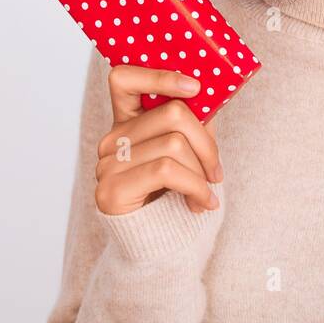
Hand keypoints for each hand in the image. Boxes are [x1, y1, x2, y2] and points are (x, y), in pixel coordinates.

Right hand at [94, 65, 223, 216]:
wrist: (158, 247)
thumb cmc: (175, 195)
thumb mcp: (188, 152)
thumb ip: (195, 123)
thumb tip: (216, 95)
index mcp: (126, 123)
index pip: (123, 78)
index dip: (158, 76)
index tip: (196, 88)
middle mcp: (111, 140)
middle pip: (172, 113)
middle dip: (207, 143)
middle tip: (216, 172)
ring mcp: (106, 164)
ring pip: (174, 144)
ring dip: (202, 172)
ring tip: (208, 192)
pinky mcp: (110, 190)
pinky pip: (166, 171)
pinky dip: (195, 187)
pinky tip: (202, 204)